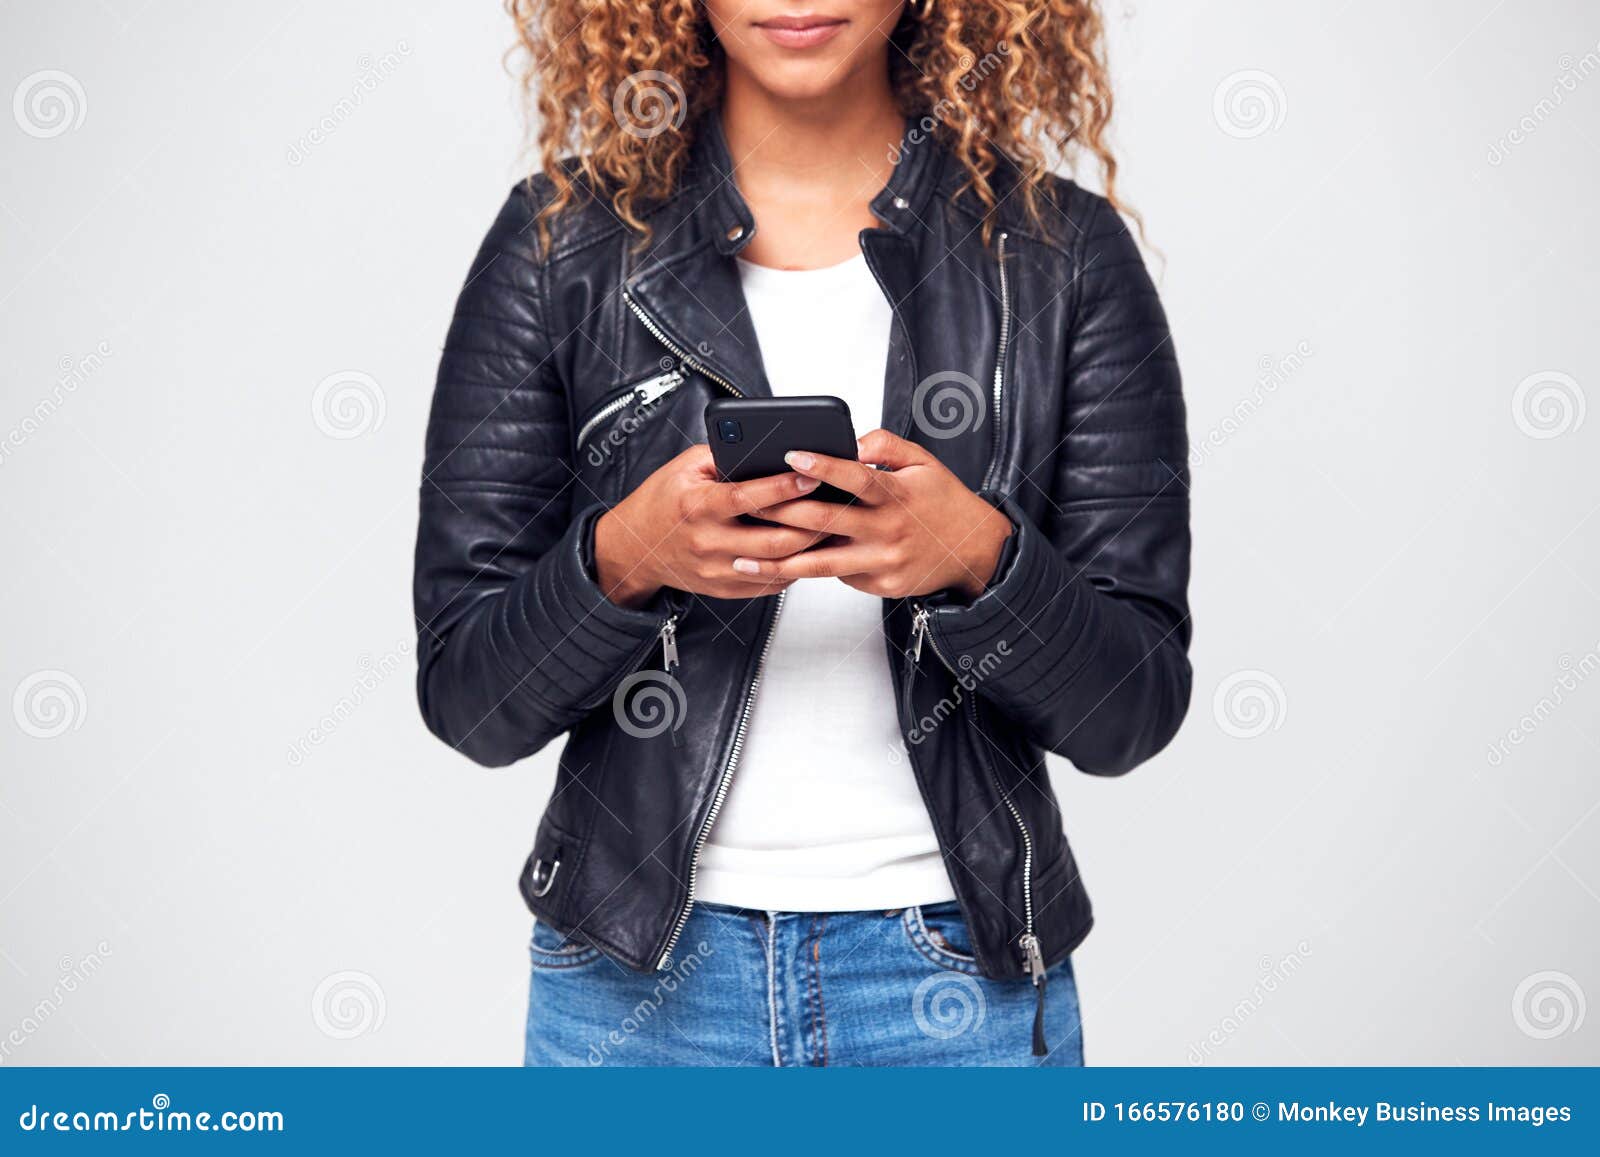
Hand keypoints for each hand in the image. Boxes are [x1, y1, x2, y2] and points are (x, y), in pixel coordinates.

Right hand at [593, 445, 826, 607]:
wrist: (635, 547)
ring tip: (831, 529)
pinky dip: (792, 567)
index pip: (748, 498)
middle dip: (811, 524)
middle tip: (836, 507)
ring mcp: (717, 571)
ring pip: (776, 565)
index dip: (784, 487)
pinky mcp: (724, 589)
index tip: (812, 475)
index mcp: (698, 506)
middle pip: (773, 540)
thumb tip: (769, 449)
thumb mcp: (687, 467)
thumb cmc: (663, 500)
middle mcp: (708, 542)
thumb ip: (726, 456)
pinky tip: (807, 550)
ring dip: (808, 549)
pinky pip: (768, 583)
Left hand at [729, 429, 1012, 599]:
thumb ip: (886, 446)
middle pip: (826, 523)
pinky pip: (840, 575)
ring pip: (822, 563)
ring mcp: (883, 563)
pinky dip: (813, 568)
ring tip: (744, 558)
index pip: (856, 477)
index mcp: (897, 495)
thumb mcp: (923, 463)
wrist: (973, 551)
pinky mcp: (880, 586)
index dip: (823, 465)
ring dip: (779, 562)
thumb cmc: (942, 501)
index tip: (791, 453)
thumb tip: (851, 442)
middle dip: (782, 514)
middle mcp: (888, 531)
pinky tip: (782, 565)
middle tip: (746, 506)